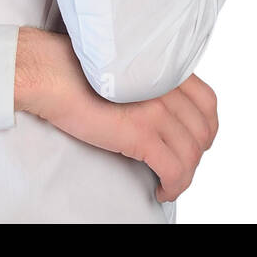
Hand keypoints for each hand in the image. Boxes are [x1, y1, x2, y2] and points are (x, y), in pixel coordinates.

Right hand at [15, 28, 217, 202]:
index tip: (195, 140)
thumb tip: (160, 110)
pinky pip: (175, 170)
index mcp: (163, 67)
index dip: (206, 127)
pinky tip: (162, 189)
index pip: (208, 101)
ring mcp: (156, 109)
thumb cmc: (73, 69)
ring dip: (185, 174)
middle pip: (202, 130)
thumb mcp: (122, 68)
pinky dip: (174, 186)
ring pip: (191, 154)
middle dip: (195, 154)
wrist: (48, 73)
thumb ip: (147, 80)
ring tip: (169, 181)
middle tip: (179, 164)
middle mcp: (166, 85)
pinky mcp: (141, 133)